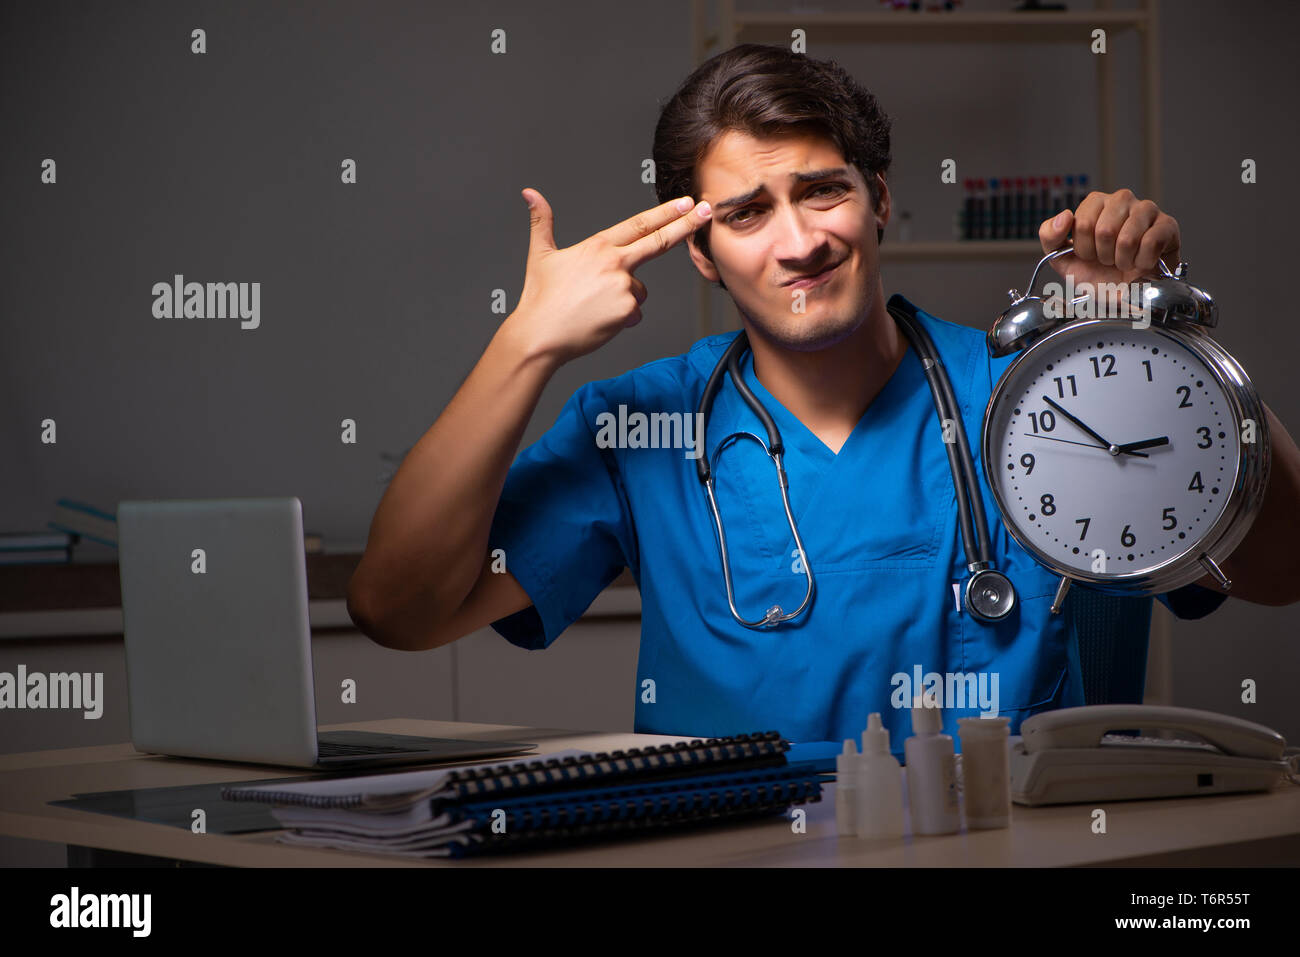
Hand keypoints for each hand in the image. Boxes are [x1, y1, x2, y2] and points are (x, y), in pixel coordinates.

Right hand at [504, 189, 711, 365]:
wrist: (540, 335)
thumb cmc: (541, 299)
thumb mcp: (541, 254)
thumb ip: (542, 222)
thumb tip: (530, 194)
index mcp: (598, 246)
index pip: (639, 224)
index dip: (665, 213)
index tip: (685, 203)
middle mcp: (615, 262)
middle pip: (659, 241)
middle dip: (686, 224)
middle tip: (705, 211)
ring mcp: (624, 286)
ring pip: (639, 290)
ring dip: (625, 298)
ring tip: (594, 306)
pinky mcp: (628, 310)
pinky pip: (634, 313)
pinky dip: (620, 318)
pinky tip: (598, 319)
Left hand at [1038, 188, 1180, 288]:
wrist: (1122, 295)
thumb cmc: (1095, 273)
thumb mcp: (1062, 258)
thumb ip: (1050, 236)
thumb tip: (1065, 217)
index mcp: (1096, 203)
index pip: (1082, 223)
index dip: (1084, 248)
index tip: (1089, 255)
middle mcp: (1122, 200)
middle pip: (1104, 230)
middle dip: (1103, 255)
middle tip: (1108, 260)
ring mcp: (1147, 209)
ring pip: (1127, 238)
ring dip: (1123, 260)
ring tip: (1124, 261)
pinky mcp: (1167, 225)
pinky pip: (1151, 242)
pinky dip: (1143, 260)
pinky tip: (1142, 261)